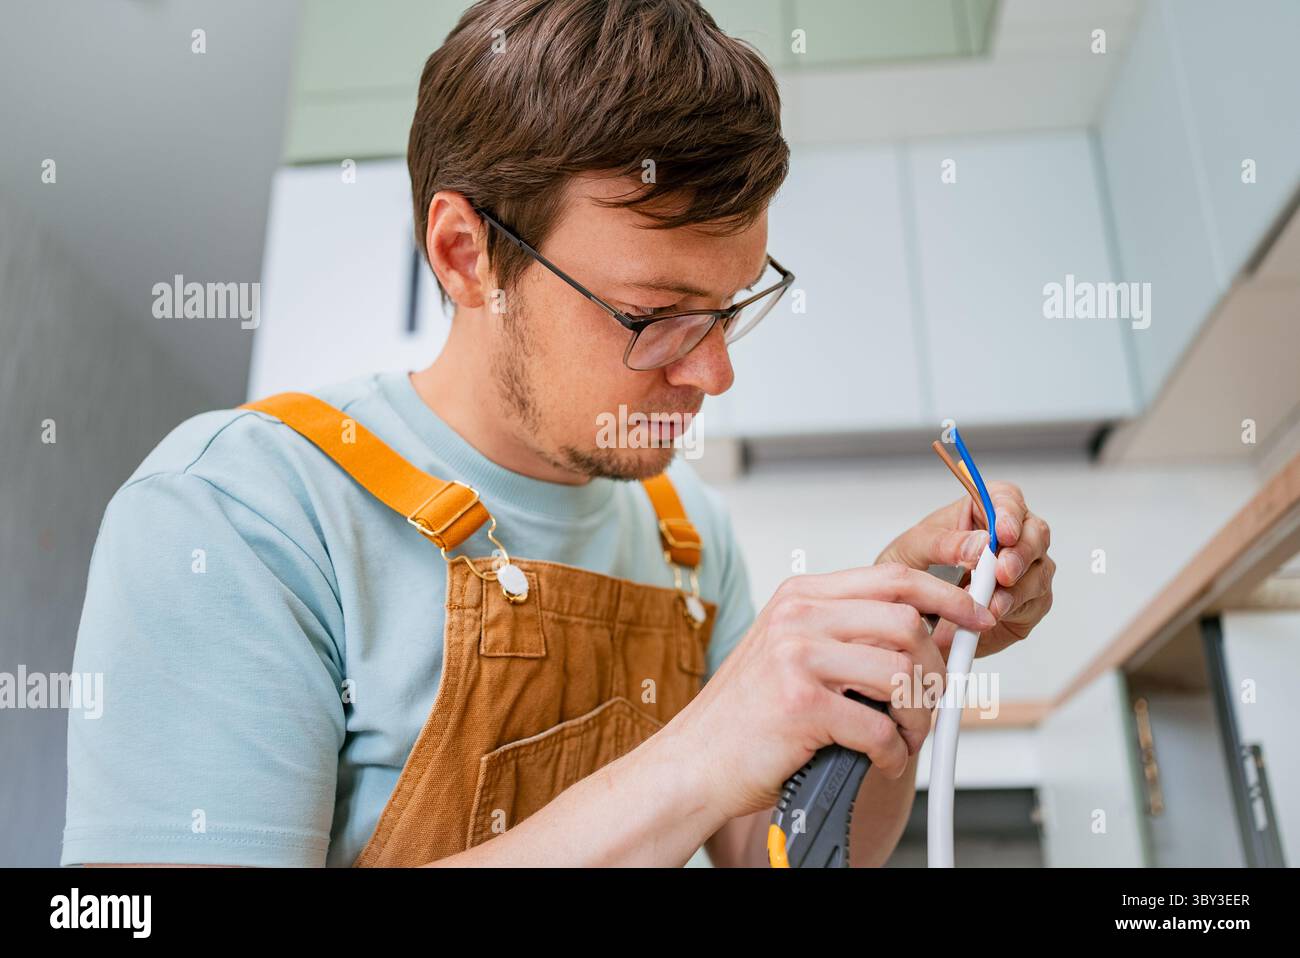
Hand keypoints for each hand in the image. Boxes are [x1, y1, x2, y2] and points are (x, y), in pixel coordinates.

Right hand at [670, 564, 996, 819]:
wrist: (694, 762)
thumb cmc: (746, 717)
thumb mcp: (791, 653)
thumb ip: (846, 634)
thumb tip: (926, 634)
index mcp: (800, 597)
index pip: (893, 577)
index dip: (946, 596)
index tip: (975, 617)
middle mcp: (798, 617)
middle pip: (907, 623)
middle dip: (934, 672)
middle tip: (929, 707)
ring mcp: (797, 658)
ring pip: (903, 673)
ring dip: (918, 718)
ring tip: (902, 740)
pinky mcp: (801, 705)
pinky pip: (879, 728)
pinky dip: (891, 755)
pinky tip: (878, 761)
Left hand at [875, 480, 1054, 657]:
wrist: (912, 607)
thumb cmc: (915, 566)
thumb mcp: (917, 548)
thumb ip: (946, 543)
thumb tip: (979, 543)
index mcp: (982, 510)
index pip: (1007, 499)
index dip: (1010, 513)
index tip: (1003, 533)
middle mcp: (1010, 536)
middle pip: (1035, 534)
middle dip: (1020, 554)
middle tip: (1002, 572)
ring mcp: (1024, 568)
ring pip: (1039, 571)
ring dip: (1016, 587)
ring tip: (988, 600)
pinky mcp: (1027, 600)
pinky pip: (1033, 602)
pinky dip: (1013, 608)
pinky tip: (992, 612)